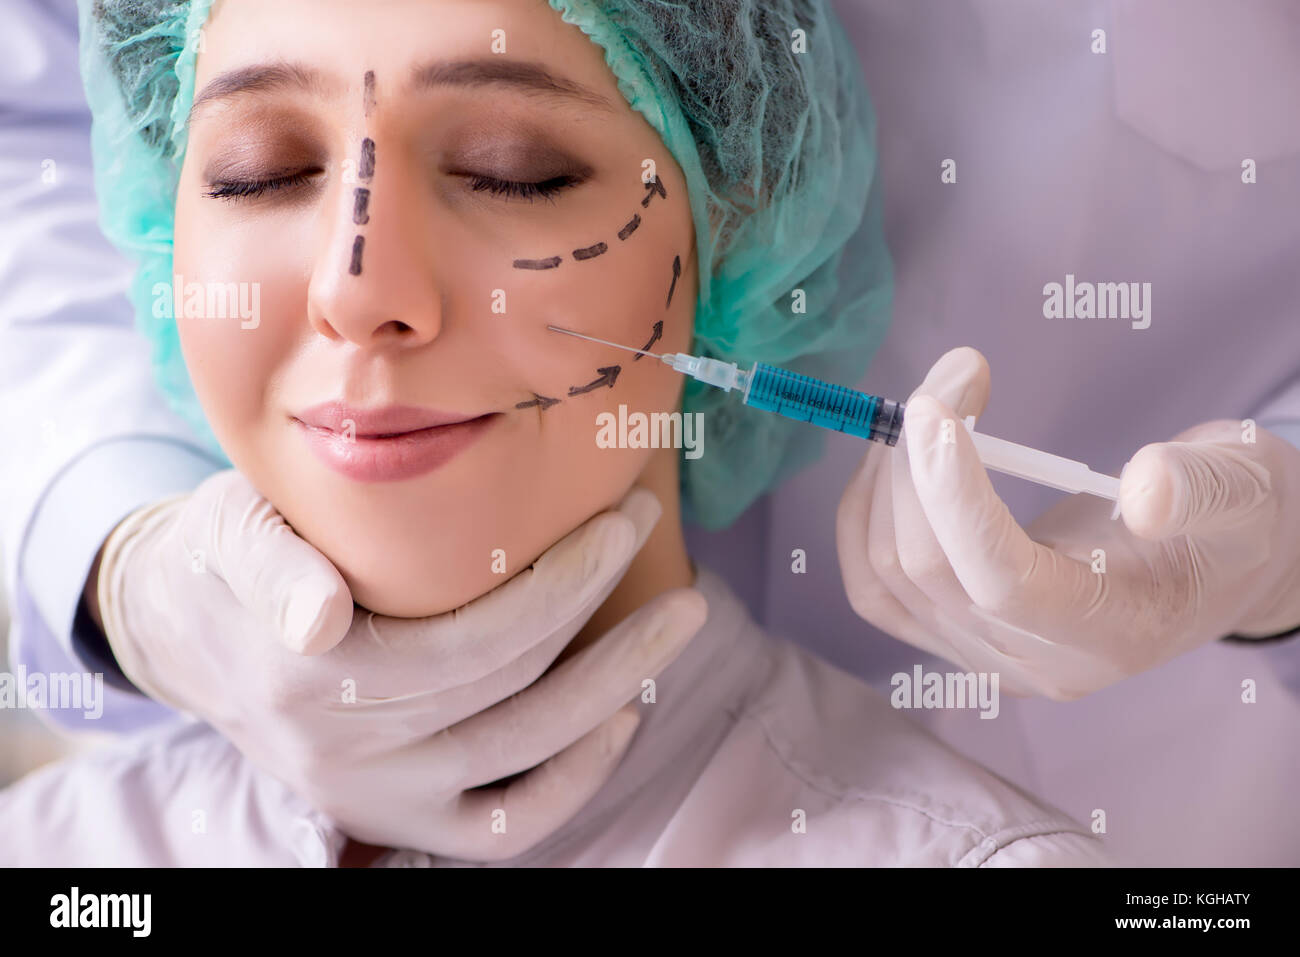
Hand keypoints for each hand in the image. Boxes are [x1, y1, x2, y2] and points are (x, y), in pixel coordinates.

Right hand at [96, 470, 706, 858]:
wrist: (184, 630)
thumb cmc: (226, 557)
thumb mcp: (233, 534)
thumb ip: (274, 568)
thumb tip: (320, 618)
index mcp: (310, 679)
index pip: (476, 637)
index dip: (566, 580)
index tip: (623, 514)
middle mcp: (346, 754)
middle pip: (513, 688)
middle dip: (604, 610)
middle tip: (654, 535)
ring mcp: (377, 797)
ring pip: (523, 757)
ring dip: (616, 688)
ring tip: (677, 621)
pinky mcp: (395, 821)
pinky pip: (503, 829)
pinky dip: (572, 782)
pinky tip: (622, 719)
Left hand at [836, 346, 1299, 698]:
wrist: (1216, 567)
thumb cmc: (1232, 521)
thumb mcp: (1244, 489)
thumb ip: (1201, 488)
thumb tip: (1143, 487)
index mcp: (1112, 633)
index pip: (1004, 581)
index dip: (954, 497)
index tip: (935, 408)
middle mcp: (1037, 663)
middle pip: (929, 572)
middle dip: (915, 462)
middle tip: (950, 377)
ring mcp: (987, 659)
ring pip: (887, 578)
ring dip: (885, 481)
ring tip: (927, 408)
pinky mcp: (953, 639)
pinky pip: (875, 589)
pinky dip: (866, 518)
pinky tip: (891, 461)